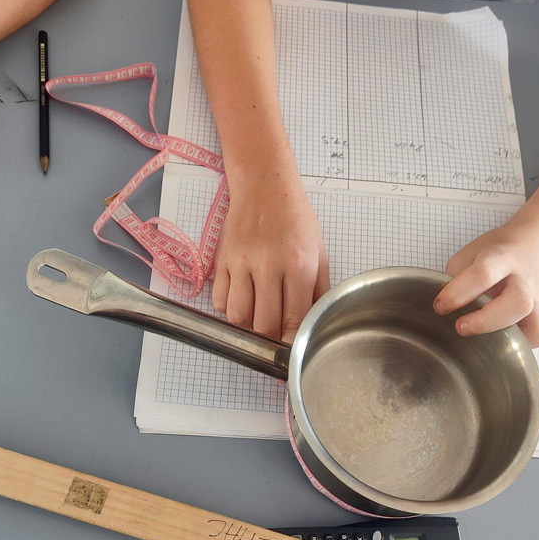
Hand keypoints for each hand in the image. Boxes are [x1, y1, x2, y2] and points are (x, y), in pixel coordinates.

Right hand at [212, 170, 329, 341]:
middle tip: (272, 337)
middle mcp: (269, 265)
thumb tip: (313, 325)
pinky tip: (240, 299)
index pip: (293, 318)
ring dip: (246, 326)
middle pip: (262, 324)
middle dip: (268, 338)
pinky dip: (227, 308)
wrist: (265, 188)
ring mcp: (242, 263)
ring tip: (255, 319)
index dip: (289, 342)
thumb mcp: (318, 253)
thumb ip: (318, 291)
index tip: (289, 351)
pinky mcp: (222, 261)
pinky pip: (219, 301)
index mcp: (298, 264)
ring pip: (237, 317)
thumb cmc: (294, 220)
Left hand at [433, 211, 538, 347]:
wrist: (534, 243)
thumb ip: (453, 281)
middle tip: (461, 326)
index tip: (440, 306)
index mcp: (501, 258)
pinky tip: (499, 342)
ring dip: (505, 339)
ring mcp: (536, 300)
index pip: (483, 274)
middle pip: (517, 303)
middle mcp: (523, 280)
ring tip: (482, 339)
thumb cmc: (498, 251)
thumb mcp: (468, 255)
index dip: (458, 293)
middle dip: (485, 321)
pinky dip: (519, 346)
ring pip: (534, 327)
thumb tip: (440, 310)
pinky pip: (536, 338)